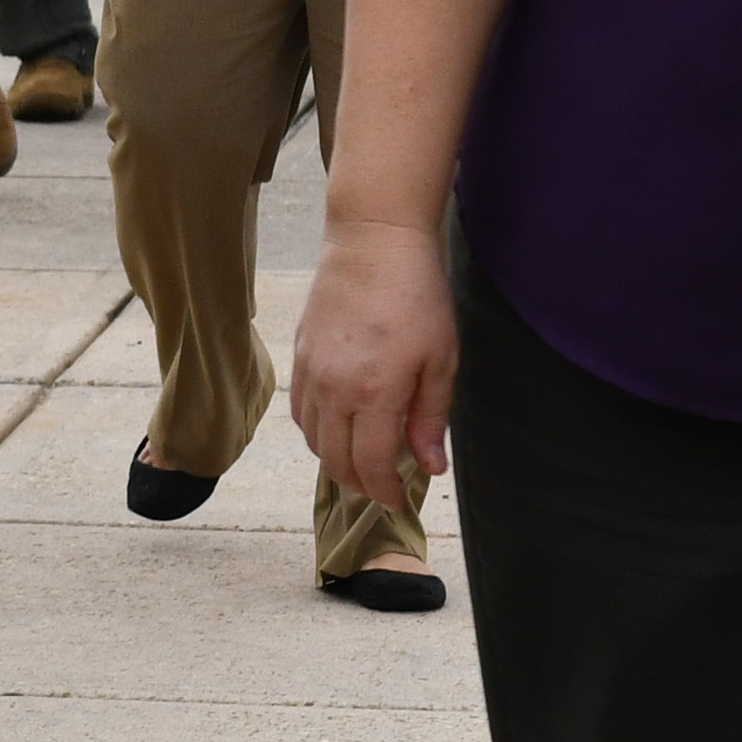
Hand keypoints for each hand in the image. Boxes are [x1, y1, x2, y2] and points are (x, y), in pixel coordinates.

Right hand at [294, 224, 460, 517]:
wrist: (374, 242)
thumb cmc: (417, 296)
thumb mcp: (441, 360)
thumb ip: (430, 418)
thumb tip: (430, 467)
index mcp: (375, 394)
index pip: (372, 465)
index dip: (384, 491)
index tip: (398, 500)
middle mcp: (335, 391)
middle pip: (336, 461)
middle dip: (359, 483)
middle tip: (381, 488)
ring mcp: (311, 373)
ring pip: (313, 440)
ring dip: (334, 460)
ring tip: (360, 461)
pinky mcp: (299, 356)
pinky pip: (299, 411)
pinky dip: (315, 431)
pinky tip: (336, 427)